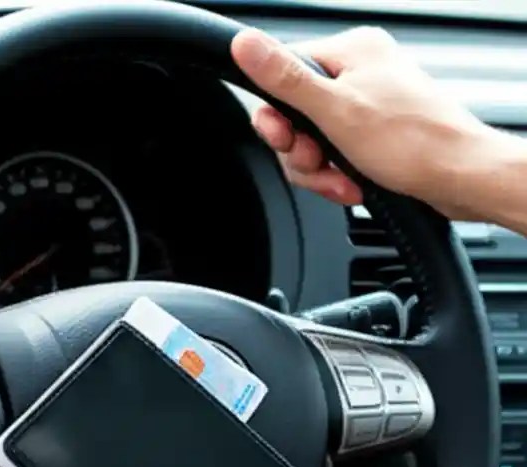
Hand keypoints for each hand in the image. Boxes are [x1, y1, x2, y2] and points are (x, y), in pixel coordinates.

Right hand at [231, 26, 508, 219]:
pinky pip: (333, 153)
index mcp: (353, 52)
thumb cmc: (415, 142)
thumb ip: (284, 78)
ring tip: (340, 178)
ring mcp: (368, 104)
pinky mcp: (374, 133)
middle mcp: (361, 72)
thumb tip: (244, 43)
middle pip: (294, 112)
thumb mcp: (334, 109)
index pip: (282, 74)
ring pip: (311, 139)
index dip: (277, 115)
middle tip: (316, 160)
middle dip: (301, 149)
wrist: (462, 179)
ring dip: (318, 169)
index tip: (285, 138)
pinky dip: (336, 173)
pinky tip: (351, 183)